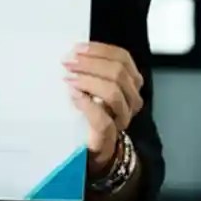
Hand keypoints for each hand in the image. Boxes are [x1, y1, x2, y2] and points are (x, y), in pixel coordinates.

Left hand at [64, 42, 144, 174]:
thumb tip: (73, 53)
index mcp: (129, 83)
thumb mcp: (92, 88)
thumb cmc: (89, 114)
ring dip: (88, 81)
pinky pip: (103, 119)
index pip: (123, 58)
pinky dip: (86, 104)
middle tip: (69, 63)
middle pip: (118, 73)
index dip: (100, 50)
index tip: (77, 49)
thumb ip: (89, 70)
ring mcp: (121, 119)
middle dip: (91, 64)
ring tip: (68, 78)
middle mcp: (131, 100)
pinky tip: (73, 96)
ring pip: (114, 93)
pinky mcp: (108, 138)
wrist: (91, 151)